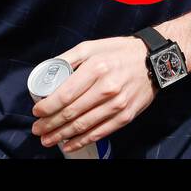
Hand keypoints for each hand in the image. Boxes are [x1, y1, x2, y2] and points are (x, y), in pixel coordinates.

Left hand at [32, 36, 156, 153]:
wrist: (153, 60)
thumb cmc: (119, 52)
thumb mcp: (92, 46)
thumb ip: (68, 58)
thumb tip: (47, 72)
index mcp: (96, 68)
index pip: (65, 94)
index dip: (48, 107)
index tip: (36, 112)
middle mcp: (107, 88)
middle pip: (72, 113)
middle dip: (50, 124)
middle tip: (37, 129)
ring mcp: (117, 105)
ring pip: (84, 126)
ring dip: (62, 135)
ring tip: (48, 139)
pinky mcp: (126, 116)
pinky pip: (100, 133)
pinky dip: (82, 140)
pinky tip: (69, 143)